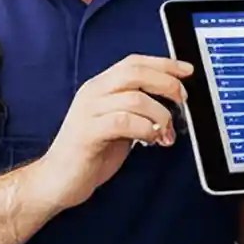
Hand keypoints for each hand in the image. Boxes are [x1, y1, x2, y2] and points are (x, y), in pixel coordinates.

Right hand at [36, 55, 193, 209]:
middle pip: (135, 72)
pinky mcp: (87, 133)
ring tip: (165, 133)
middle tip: (182, 100)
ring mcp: (88, 112)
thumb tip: (171, 101)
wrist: (56, 181)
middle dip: (166, 83)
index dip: (163, 64)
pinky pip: (123, 121)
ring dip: (159, 115)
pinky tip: (150, 140)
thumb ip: (137, 109)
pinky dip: (145, 129)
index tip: (187, 70)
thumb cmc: (89, 154)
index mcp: (100, 87)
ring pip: (134, 98)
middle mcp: (93, 93)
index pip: (133, 62)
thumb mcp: (118, 124)